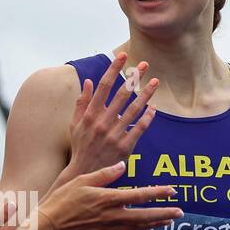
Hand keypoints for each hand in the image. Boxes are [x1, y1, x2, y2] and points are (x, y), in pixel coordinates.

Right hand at [38, 162, 183, 229]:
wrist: (50, 225)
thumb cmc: (64, 199)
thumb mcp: (83, 180)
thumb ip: (106, 174)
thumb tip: (124, 165)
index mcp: (108, 199)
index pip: (140, 195)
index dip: (158, 192)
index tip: (173, 191)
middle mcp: (112, 216)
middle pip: (145, 216)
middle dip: (164, 213)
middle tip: (180, 212)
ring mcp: (109, 229)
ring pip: (138, 228)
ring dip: (155, 224)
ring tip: (168, 221)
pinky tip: (145, 229)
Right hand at [66, 53, 159, 176]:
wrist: (85, 173)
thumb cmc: (80, 146)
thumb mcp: (75, 124)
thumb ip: (82, 102)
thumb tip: (88, 81)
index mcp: (90, 115)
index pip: (103, 86)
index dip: (113, 70)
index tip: (122, 56)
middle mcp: (102, 123)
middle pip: (121, 95)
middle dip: (134, 78)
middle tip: (144, 65)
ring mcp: (115, 135)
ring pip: (134, 110)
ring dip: (146, 95)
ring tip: (155, 82)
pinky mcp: (125, 147)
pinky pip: (139, 129)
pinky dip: (147, 118)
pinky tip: (153, 108)